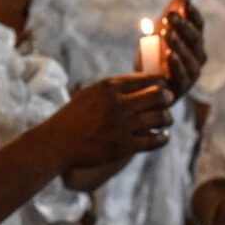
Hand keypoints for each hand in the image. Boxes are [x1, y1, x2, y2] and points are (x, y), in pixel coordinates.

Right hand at [44, 75, 173, 171]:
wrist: (57, 143)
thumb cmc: (73, 118)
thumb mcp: (90, 93)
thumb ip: (114, 88)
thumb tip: (143, 83)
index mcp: (109, 86)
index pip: (148, 78)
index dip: (161, 82)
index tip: (163, 87)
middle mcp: (118, 104)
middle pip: (159, 95)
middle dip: (167, 98)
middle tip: (167, 102)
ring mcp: (122, 126)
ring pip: (161, 117)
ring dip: (167, 118)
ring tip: (165, 120)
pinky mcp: (124, 146)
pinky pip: (155, 140)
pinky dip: (163, 137)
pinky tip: (162, 136)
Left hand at [158, 0, 205, 98]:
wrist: (143, 82)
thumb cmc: (155, 52)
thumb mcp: (160, 29)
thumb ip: (172, 12)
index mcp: (194, 40)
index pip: (198, 24)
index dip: (192, 14)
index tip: (184, 3)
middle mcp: (198, 56)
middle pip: (195, 39)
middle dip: (183, 26)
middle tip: (169, 15)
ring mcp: (192, 73)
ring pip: (190, 58)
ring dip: (179, 44)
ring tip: (168, 33)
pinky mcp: (182, 88)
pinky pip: (182, 77)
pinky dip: (177, 66)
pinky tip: (169, 55)